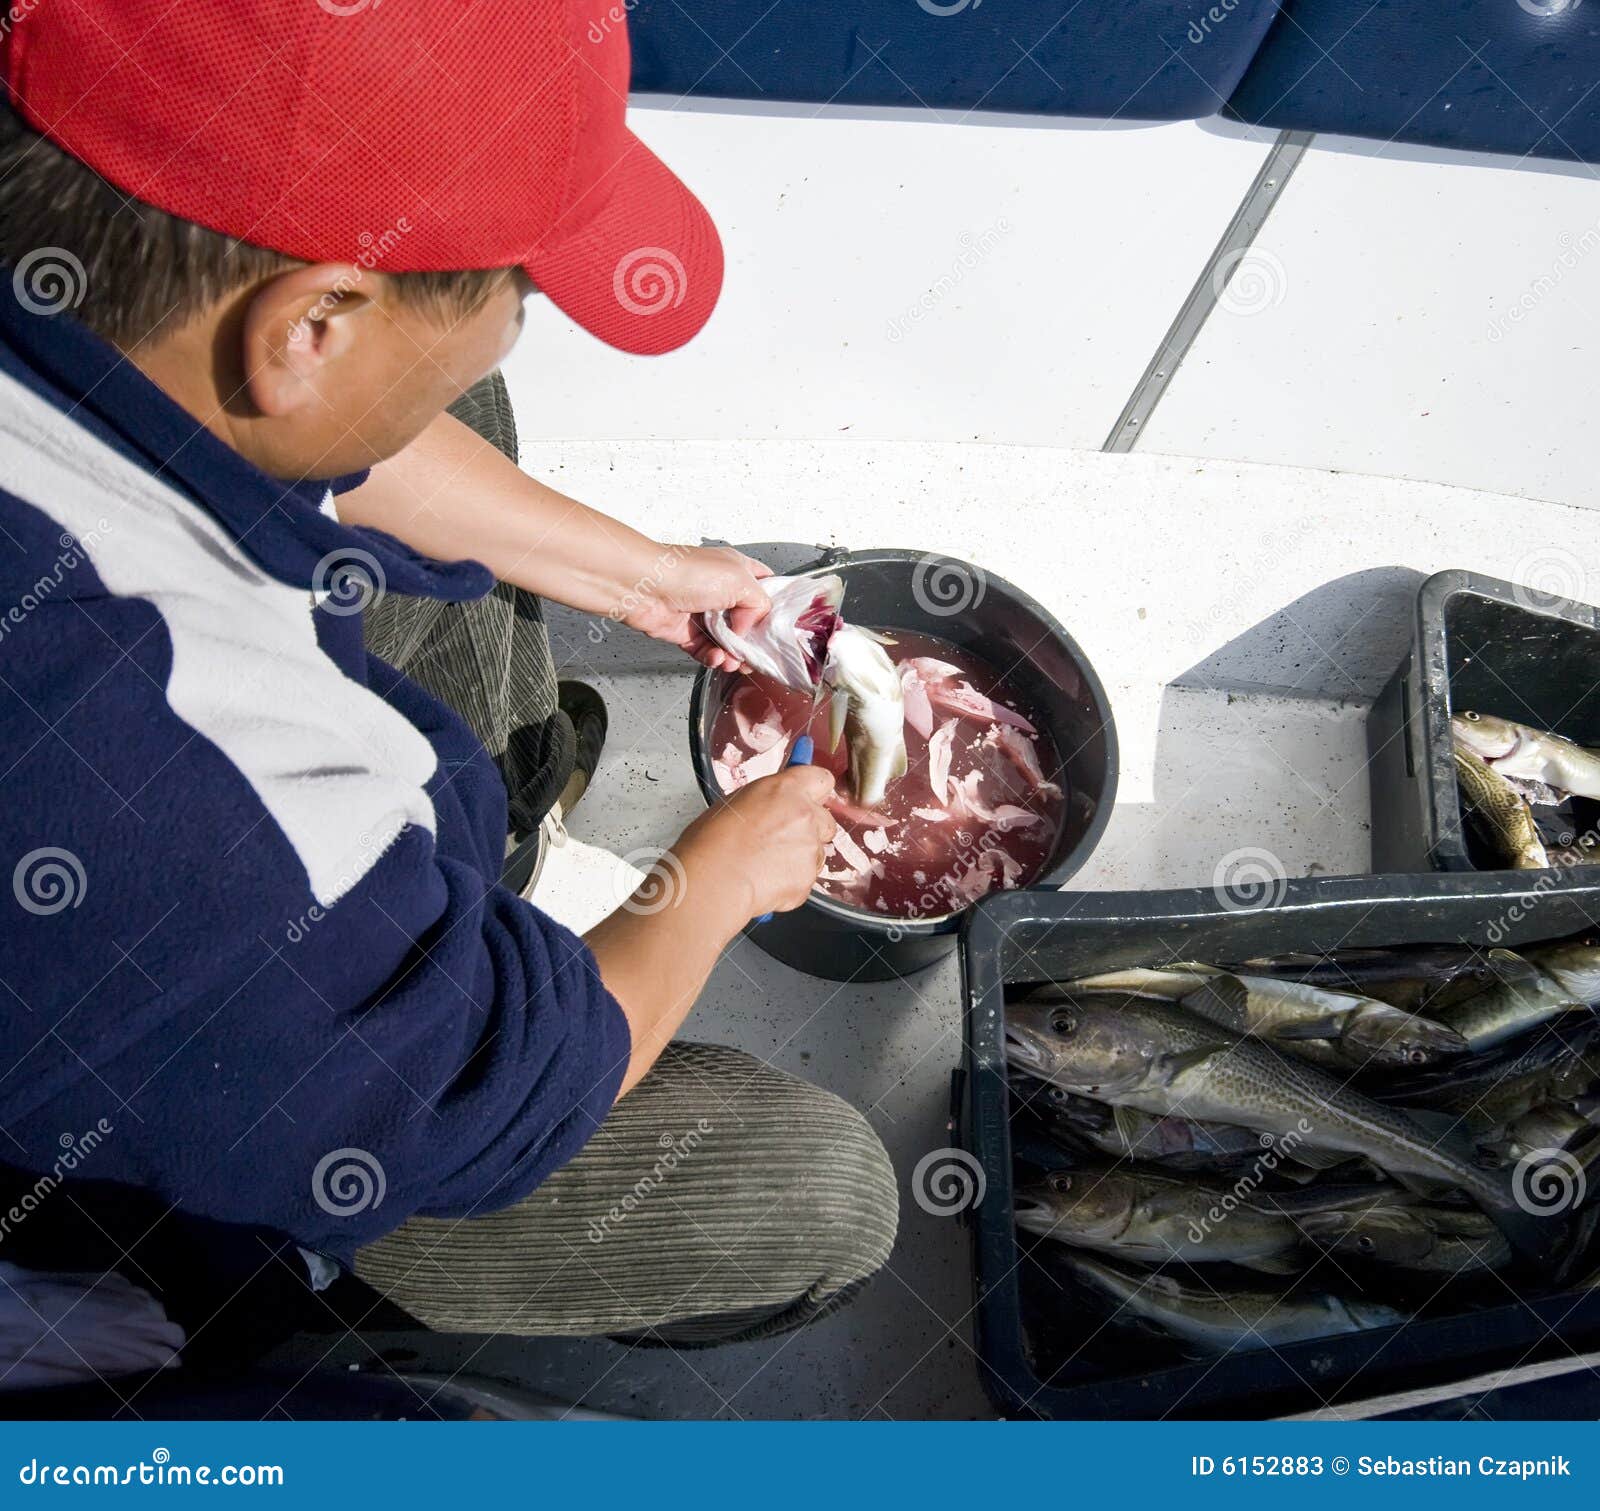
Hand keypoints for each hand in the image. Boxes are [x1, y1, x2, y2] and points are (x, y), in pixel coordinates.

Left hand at [621, 544, 773, 670]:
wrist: (644, 587)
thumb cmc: (686, 572)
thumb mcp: (741, 581)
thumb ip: (759, 604)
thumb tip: (749, 627)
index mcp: (737, 570)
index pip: (764, 586)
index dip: (773, 605)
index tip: (779, 626)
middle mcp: (720, 590)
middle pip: (747, 620)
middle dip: (753, 639)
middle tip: (757, 653)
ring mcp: (701, 612)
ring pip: (726, 641)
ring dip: (733, 655)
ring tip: (734, 661)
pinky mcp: (684, 631)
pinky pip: (705, 651)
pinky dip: (713, 658)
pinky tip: (717, 659)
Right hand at [671, 766, 836, 923]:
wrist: (713, 880)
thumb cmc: (711, 843)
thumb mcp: (735, 803)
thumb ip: (767, 801)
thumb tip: (773, 804)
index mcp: (785, 789)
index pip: (820, 779)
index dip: (815, 791)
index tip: (811, 796)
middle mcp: (804, 815)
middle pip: (825, 819)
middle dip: (811, 830)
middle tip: (784, 839)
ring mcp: (810, 848)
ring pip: (817, 852)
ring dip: (800, 858)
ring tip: (767, 865)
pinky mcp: (808, 878)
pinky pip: (807, 878)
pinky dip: (792, 882)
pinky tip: (766, 881)